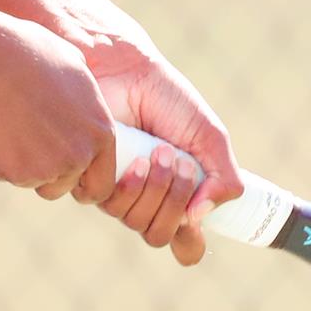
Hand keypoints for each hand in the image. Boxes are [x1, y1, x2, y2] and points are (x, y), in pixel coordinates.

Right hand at [0, 13, 118, 201]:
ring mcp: (51, 167)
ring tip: (9, 124)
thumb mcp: (72, 65)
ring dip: (21, 165)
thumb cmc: (26, 53)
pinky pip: (6, 176)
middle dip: (47, 173)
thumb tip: (80, 103)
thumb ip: (84, 97)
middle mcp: (81, 155)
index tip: (67, 176)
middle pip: (65, 185)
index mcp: (101, 131)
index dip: (83, 180)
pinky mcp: (18, 173)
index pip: (103, 181)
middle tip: (26, 142)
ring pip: (34, 181)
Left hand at [84, 32, 240, 265]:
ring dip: (156, 189)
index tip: (196, 221)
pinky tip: (133, 155)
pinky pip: (108, 204)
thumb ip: (222, 177)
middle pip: (160, 235)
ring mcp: (116, 191)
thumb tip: (200, 217)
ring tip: (159, 150)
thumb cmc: (165, 97)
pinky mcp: (88, 179)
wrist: (123, 67)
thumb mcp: (208, 135)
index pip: (184, 241)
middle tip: (179, 163)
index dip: (190, 242)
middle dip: (176, 202)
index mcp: (176, 191)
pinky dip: (129, 183)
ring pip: (136, 223)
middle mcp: (145, 197)